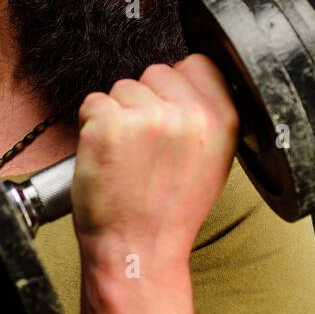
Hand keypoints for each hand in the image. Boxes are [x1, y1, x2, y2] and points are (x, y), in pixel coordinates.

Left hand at [71, 54, 238, 267]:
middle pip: (156, 72)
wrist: (138, 249)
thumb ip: (208, 116)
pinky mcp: (109, 126)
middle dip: (145, 100)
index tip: (169, 111)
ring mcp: (149, 118)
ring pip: (122, 87)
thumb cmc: (170, 211)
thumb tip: (187, 83)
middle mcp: (190, 115)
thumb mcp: (215, 161)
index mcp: (222, 120)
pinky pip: (93, 103)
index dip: (176, 86)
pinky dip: (92, 126)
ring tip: (127, 155)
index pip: (197, 64)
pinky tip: (107, 156)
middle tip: (145, 144)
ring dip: (117, 114)